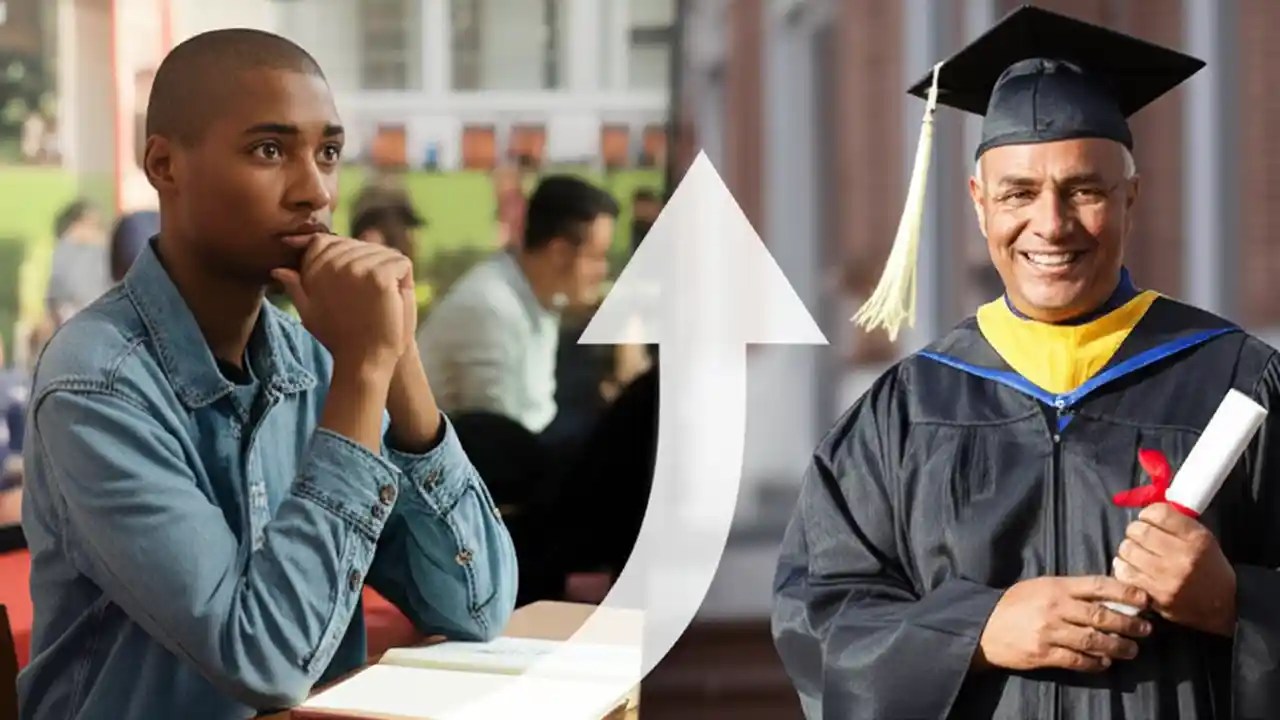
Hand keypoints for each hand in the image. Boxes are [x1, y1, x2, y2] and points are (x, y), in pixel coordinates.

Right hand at [272, 235, 416, 374]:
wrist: (363, 362)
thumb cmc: (339, 338)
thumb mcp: (310, 312)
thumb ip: (297, 287)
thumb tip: (278, 269)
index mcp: (315, 269)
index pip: (331, 241)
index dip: (349, 256)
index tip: (357, 281)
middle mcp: (333, 264)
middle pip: (361, 245)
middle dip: (371, 265)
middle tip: (370, 299)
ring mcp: (356, 268)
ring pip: (384, 253)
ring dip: (390, 273)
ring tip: (382, 300)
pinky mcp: (379, 277)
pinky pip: (401, 263)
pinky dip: (405, 280)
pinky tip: (395, 299)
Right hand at [975, 576, 1151, 672]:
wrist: (983, 626)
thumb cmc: (1015, 604)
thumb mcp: (1041, 587)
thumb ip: (1070, 590)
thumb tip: (1107, 597)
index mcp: (1057, 587)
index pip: (1098, 586)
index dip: (1125, 592)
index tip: (1144, 599)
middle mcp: (1056, 608)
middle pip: (1102, 616)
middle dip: (1129, 624)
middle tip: (1146, 629)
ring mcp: (1050, 632)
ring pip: (1094, 641)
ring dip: (1117, 646)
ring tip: (1131, 650)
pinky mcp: (1043, 654)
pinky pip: (1077, 661)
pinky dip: (1094, 663)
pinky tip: (1104, 663)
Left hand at [1114, 503, 1236, 636]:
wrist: (1222, 607)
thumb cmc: (1210, 569)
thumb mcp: (1204, 540)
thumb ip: (1177, 523)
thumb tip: (1146, 511)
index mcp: (1197, 538)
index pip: (1158, 513)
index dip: (1148, 514)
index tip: (1147, 519)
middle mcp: (1182, 557)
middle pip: (1138, 531)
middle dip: (1135, 531)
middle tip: (1140, 537)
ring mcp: (1167, 578)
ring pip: (1127, 550)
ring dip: (1128, 550)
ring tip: (1137, 554)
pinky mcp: (1155, 595)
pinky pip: (1124, 573)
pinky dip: (1124, 569)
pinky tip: (1132, 569)